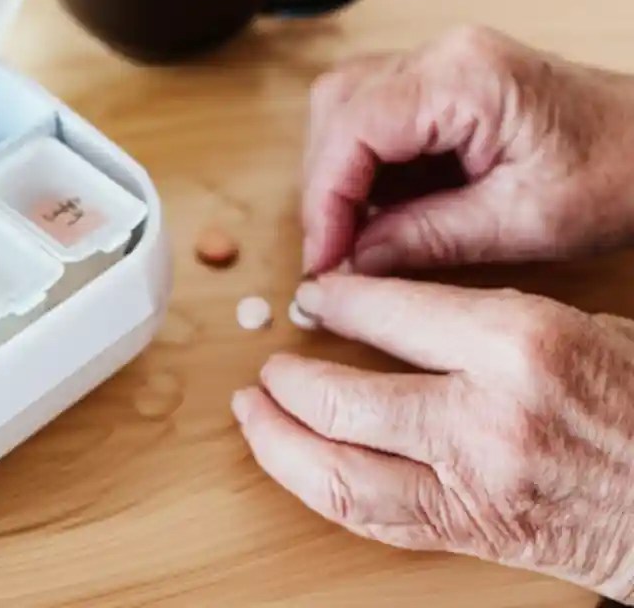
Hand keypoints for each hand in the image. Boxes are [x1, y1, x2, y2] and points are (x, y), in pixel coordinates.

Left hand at [232, 274, 633, 600]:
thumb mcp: (574, 325)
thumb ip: (477, 320)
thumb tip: (378, 310)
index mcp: (518, 345)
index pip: (386, 313)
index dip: (335, 301)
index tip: (315, 295)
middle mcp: (485, 419)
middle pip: (339, 401)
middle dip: (288, 380)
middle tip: (271, 365)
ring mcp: (472, 486)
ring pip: (337, 474)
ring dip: (277, 444)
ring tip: (254, 413)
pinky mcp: (469, 532)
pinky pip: (371, 517)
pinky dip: (319, 489)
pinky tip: (296, 463)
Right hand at [303, 25, 633, 275]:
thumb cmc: (622, 172)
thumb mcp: (523, 223)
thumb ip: (426, 239)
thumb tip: (351, 263)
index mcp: (465, 77)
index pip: (354, 129)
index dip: (325, 200)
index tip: (322, 258)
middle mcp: (444, 56)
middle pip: (337, 110)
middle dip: (324, 188)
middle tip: (333, 253)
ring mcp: (442, 65)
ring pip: (345, 109)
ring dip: (339, 177)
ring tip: (356, 236)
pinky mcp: (444, 85)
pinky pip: (375, 117)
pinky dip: (365, 168)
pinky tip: (383, 213)